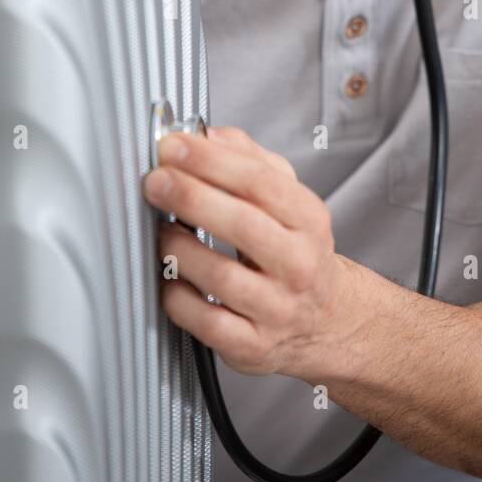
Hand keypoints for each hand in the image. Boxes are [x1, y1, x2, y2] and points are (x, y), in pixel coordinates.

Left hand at [142, 124, 344, 378]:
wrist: (325, 319)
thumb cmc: (296, 251)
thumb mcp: (288, 198)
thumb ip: (250, 160)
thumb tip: (207, 135)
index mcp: (308, 220)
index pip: (260, 181)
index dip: (211, 160)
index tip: (173, 146)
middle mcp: (298, 264)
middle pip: (242, 224)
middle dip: (190, 196)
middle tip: (155, 181)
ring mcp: (277, 308)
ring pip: (222, 276)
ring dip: (179, 248)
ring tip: (160, 232)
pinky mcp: (253, 346)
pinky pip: (207, 323)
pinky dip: (179, 298)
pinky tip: (169, 279)